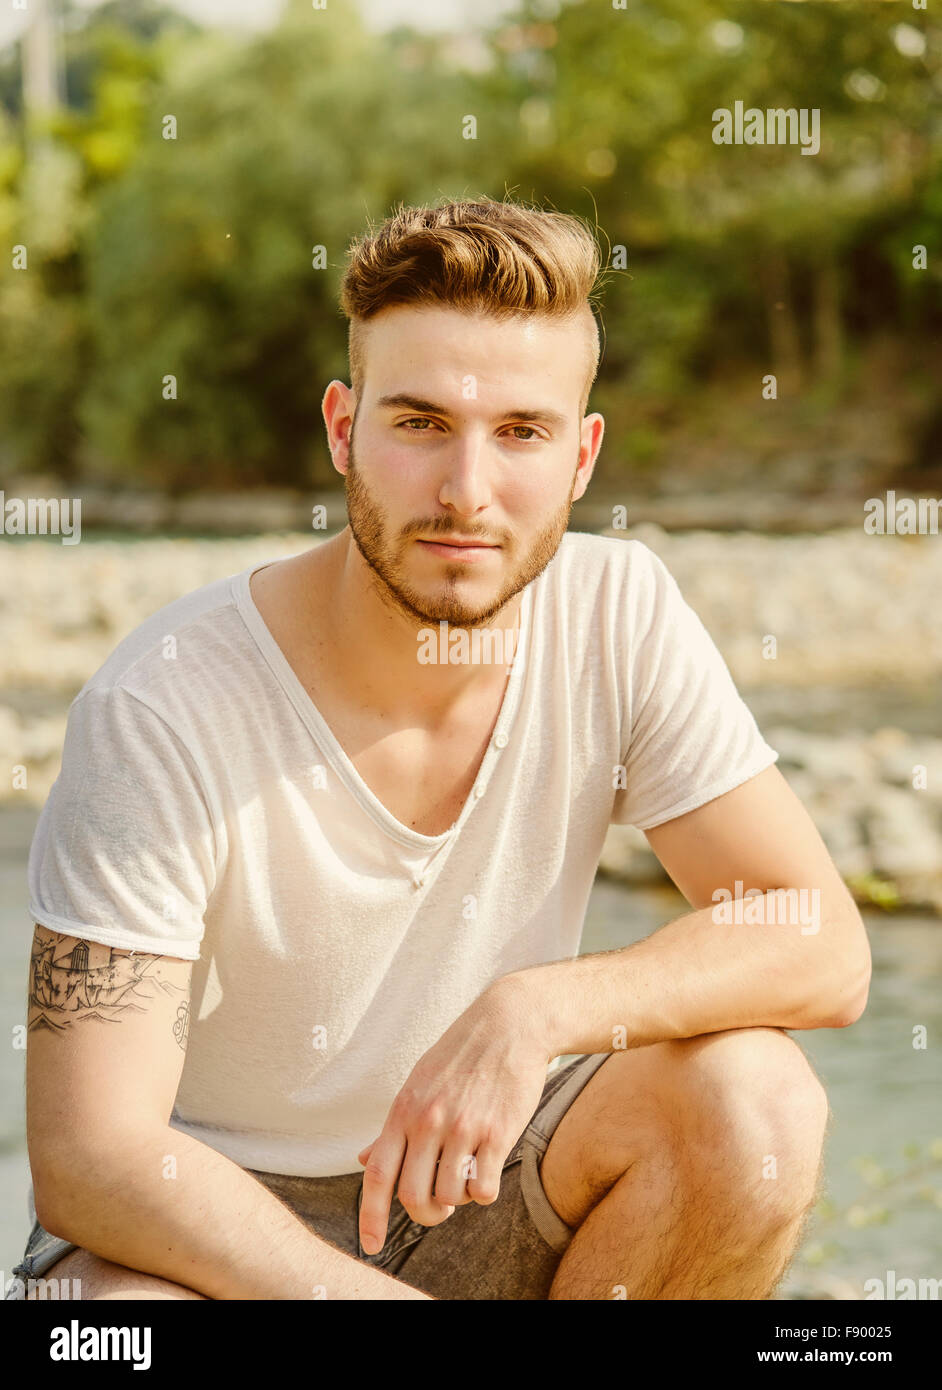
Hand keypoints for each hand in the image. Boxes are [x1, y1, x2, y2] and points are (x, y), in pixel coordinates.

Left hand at [356, 977, 549, 1255]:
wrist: (510, 1024)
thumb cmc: (461, 1055)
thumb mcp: (418, 1083)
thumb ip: (394, 1126)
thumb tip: (365, 1159)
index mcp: (404, 1110)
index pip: (378, 1175)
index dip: (370, 1217)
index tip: (370, 1246)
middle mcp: (429, 1121)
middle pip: (413, 1196)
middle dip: (426, 1214)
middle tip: (440, 1205)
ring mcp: (463, 1127)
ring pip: (451, 1196)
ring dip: (459, 1199)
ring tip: (467, 1176)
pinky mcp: (497, 1133)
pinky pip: (484, 1189)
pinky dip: (483, 1192)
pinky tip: (487, 1171)